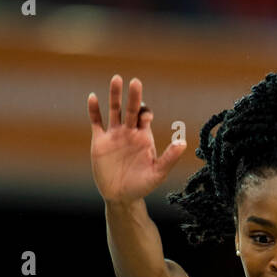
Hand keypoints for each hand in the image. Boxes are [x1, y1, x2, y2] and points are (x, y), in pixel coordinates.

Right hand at [88, 75, 187, 203]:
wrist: (121, 197)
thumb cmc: (142, 186)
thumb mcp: (158, 173)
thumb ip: (170, 158)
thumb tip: (183, 142)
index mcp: (144, 136)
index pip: (145, 116)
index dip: (146, 112)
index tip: (146, 115)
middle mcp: (129, 132)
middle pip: (131, 109)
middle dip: (133, 96)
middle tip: (135, 82)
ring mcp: (114, 135)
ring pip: (114, 110)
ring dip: (115, 95)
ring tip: (117, 79)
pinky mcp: (100, 141)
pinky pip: (96, 121)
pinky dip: (94, 110)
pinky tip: (93, 97)